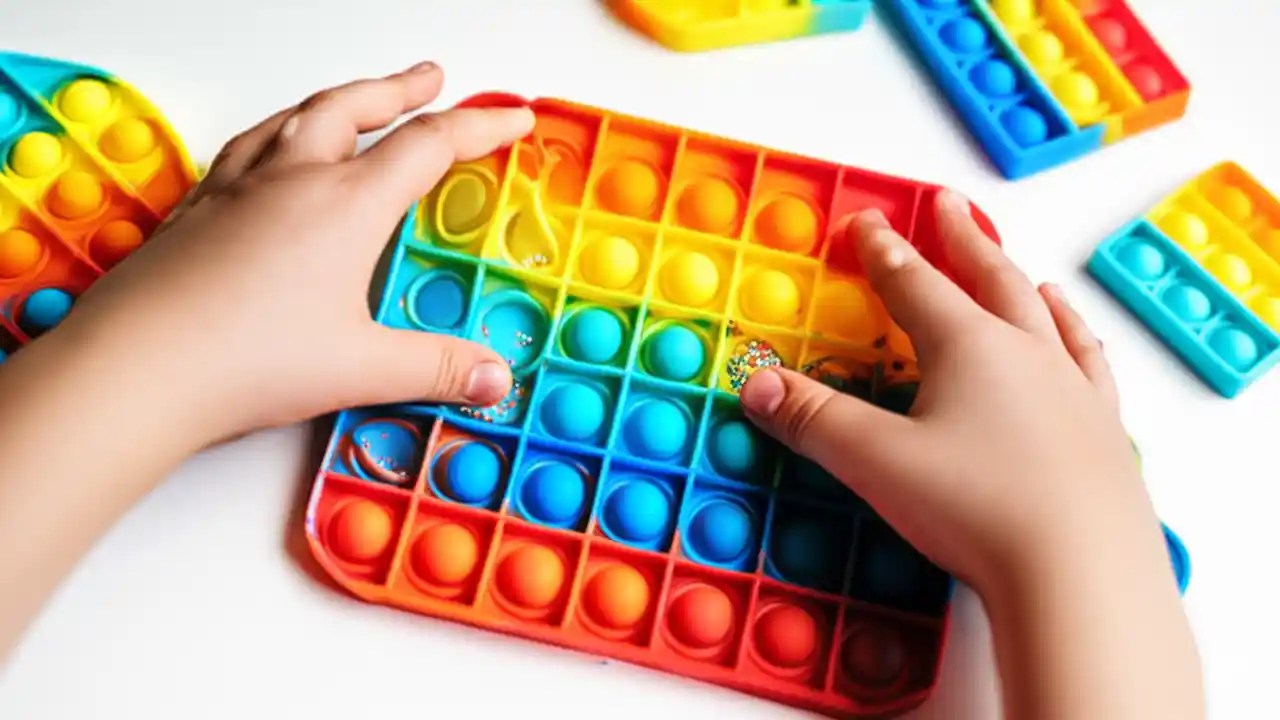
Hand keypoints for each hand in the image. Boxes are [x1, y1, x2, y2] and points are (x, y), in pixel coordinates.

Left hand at [56, 61, 532, 443]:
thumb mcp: (364, 368)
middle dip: (400, 88)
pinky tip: (270, 153)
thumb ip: (437, 368)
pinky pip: (245, 148)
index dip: (480, 128)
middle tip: (430, 78)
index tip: (512, 117)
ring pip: (295, 119)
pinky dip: (275, 135)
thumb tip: (495, 379)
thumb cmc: (248, 359)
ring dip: (336, 101)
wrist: (136, 367)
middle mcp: (291, 179)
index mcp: (345, 204)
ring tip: (354, 100)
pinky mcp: (195, 209)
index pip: (428, 146)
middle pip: (355, 109)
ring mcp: (236, 188)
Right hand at [739, 191, 1200, 717]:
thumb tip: (757, 384)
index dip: (883, 251)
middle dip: (961, 240)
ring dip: (1021, 284)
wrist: (1084, 572)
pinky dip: (1077, 339)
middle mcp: (1028, 353)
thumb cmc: (978, 509)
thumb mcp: (876, 463)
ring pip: (1045, 317)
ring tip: (1018, 268)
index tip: (867, 222)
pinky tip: (1078, 341)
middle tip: (948, 205)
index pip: (914, 284)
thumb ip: (814, 419)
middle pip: (989, 280)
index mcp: (969, 347)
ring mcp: (1074, 389)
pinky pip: (1090, 365)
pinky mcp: (1104, 432)